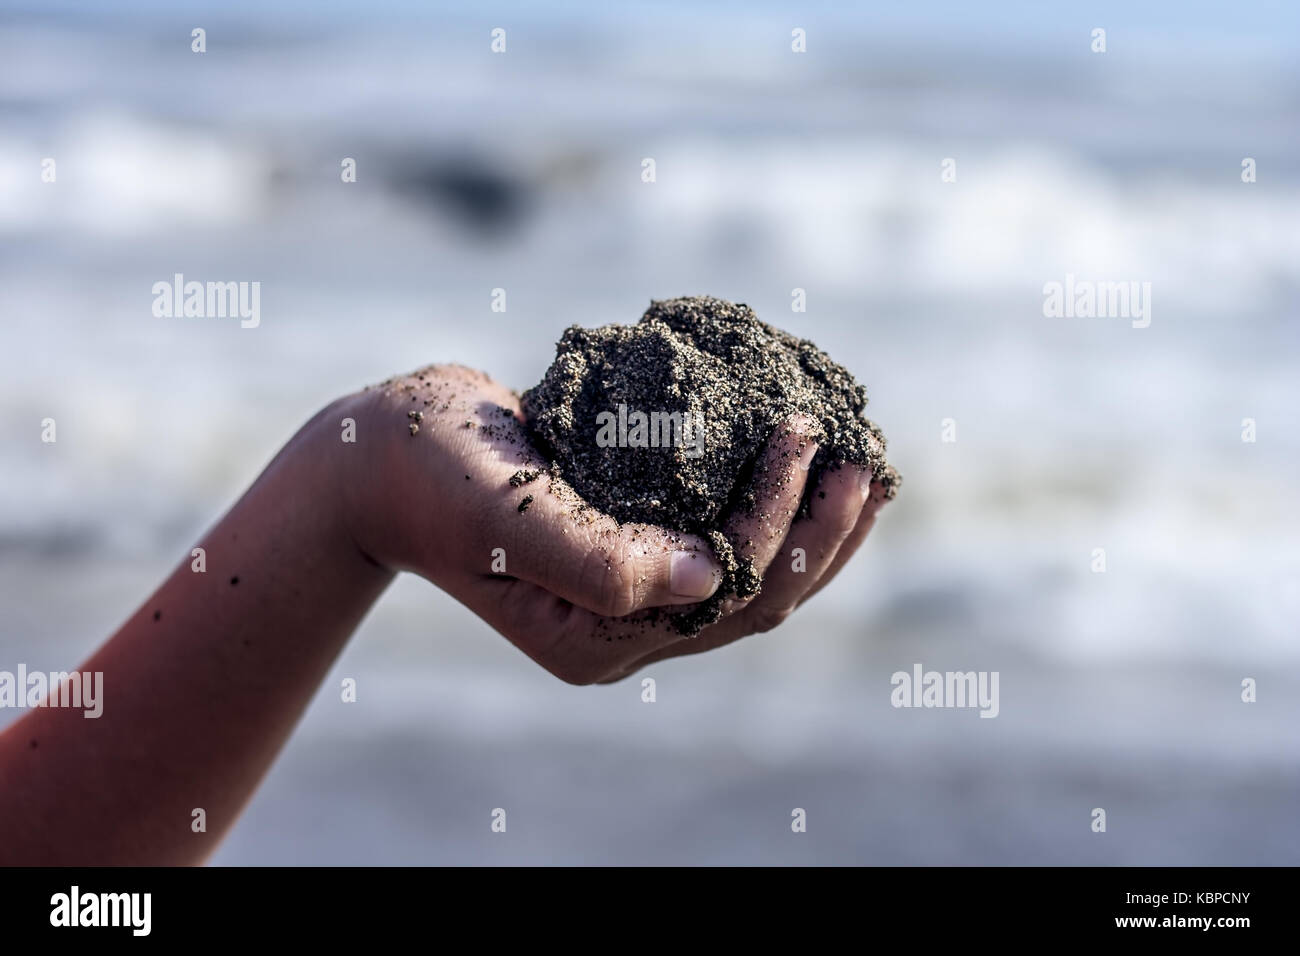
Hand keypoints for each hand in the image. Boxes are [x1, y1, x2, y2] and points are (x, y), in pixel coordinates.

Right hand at [335, 364, 889, 683]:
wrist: (379, 455)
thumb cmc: (431, 477)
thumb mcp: (505, 516)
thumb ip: (601, 561)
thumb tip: (712, 571)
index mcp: (598, 639)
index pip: (724, 592)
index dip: (781, 522)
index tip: (809, 437)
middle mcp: (622, 625)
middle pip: (754, 596)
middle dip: (821, 533)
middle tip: (870, 463)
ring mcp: (627, 585)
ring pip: (746, 571)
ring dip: (808, 524)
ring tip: (861, 466)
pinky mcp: (627, 540)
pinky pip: (716, 529)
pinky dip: (763, 498)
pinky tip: (795, 454)